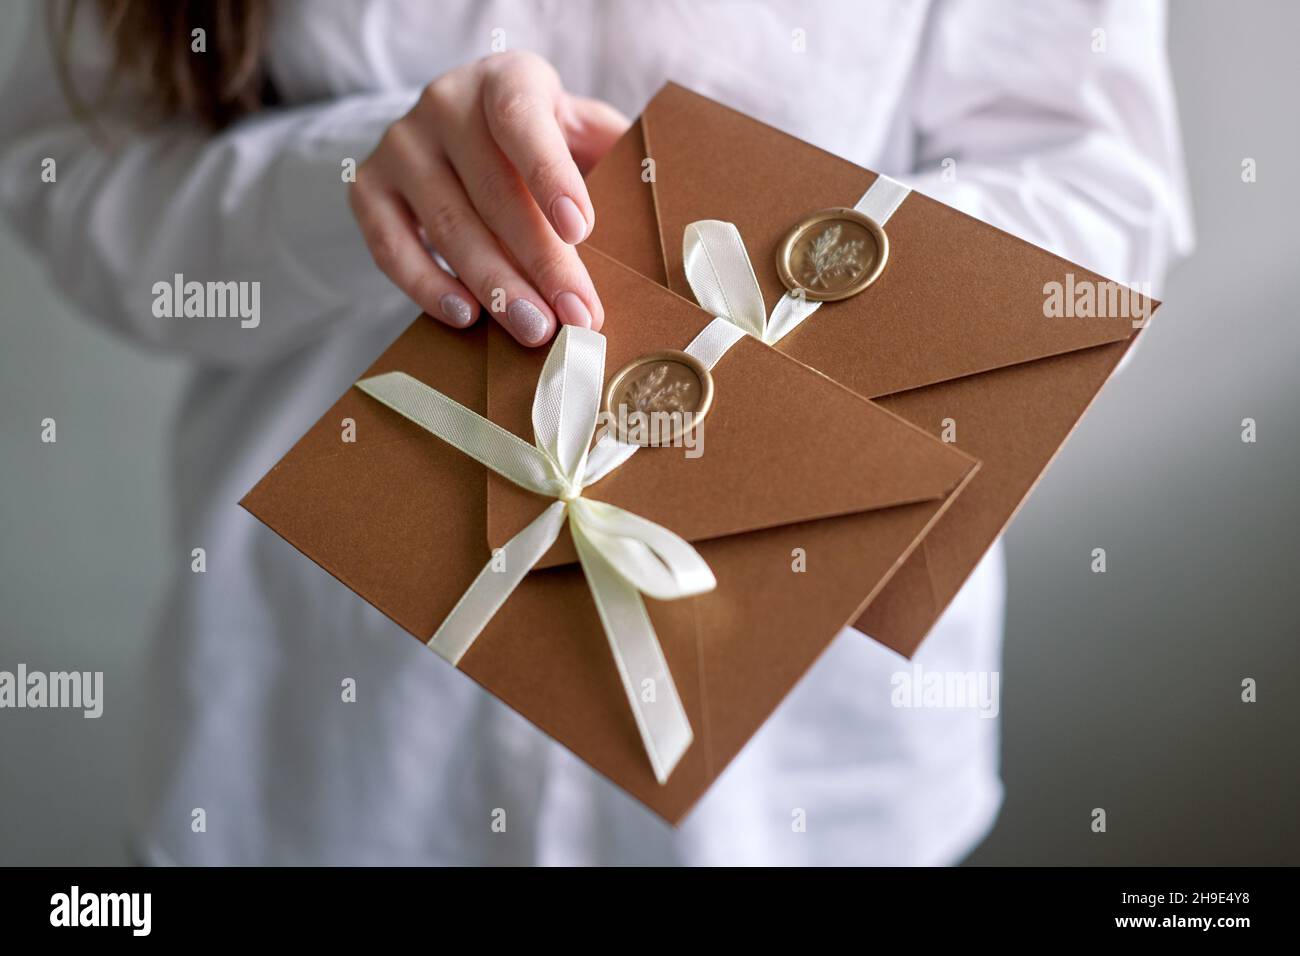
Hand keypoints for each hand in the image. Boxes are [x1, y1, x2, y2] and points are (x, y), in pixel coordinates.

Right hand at [349, 51, 628, 345]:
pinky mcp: (368, 187)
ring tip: (535, 330)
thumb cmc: (542, 144)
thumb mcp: (583, 132)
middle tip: (577, 317)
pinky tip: (465, 315)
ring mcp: (401, 145)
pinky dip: (426, 286)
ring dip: (495, 287)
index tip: (582, 230)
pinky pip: (391, 246)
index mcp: (507, 81)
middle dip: (542, 262)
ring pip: (448, 226)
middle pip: (493, 192)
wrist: (463, 133)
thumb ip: (616, 156)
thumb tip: (660, 205)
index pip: (521, 122)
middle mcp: (445, 102)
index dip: (550, 175)